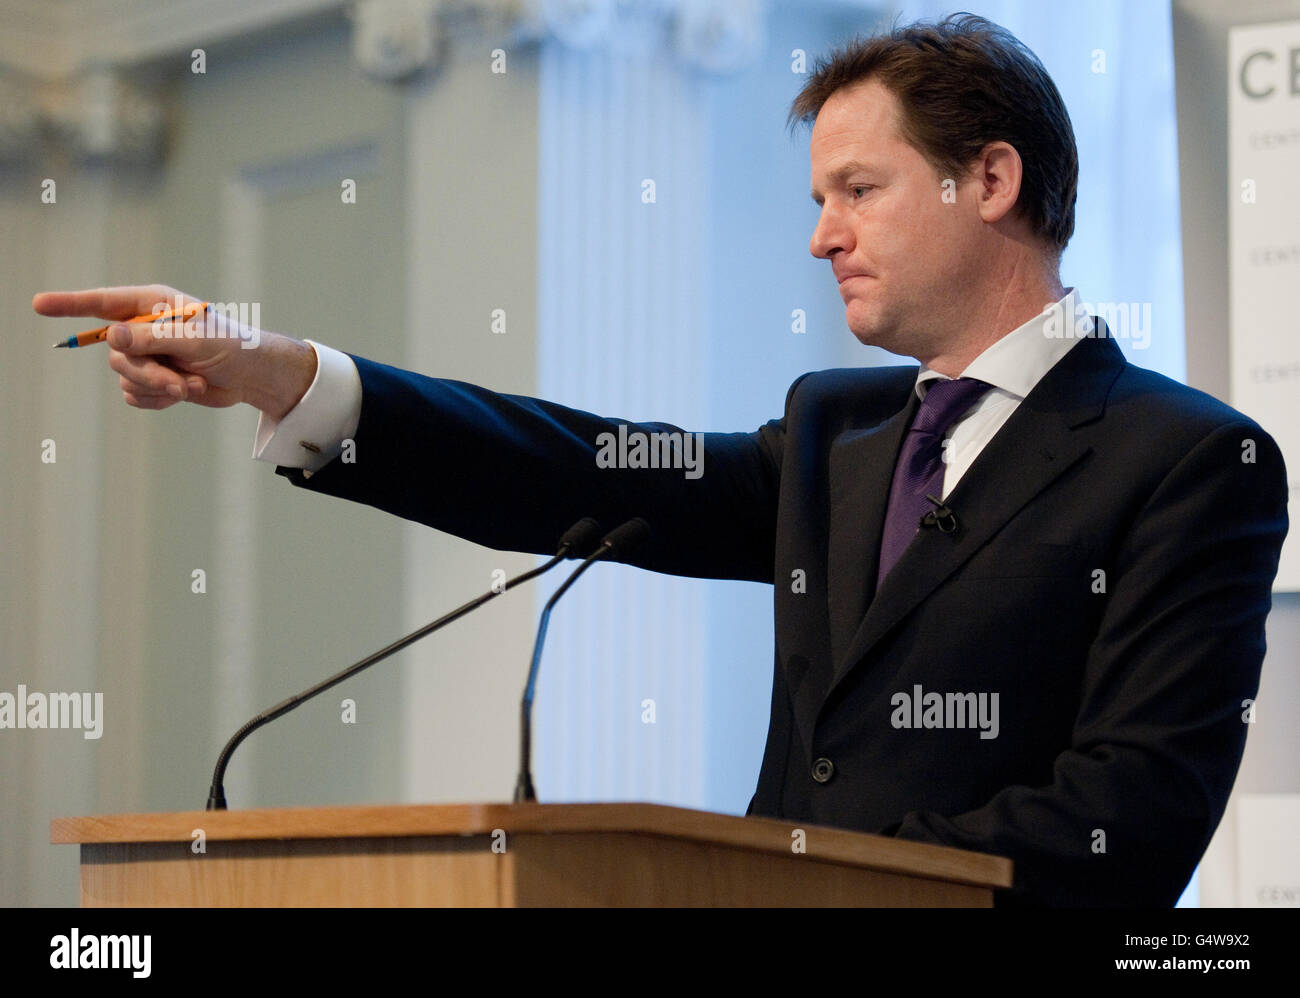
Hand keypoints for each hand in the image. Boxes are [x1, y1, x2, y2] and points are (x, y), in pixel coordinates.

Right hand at [32, 284, 316, 418]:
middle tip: (180, 382)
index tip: (39, 305)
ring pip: (125, 378)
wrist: (253, 376)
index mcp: (153, 305)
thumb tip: (112, 336)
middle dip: (148, 374)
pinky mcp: (153, 380)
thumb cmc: (233, 346)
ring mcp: (147, 355)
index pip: (102, 302)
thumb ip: (154, 338)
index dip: (69, 304)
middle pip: (116, 354)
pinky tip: (185, 391)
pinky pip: (135, 396)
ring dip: (159, 388)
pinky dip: (160, 399)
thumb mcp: (197, 340)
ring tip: (191, 384)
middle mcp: (143, 328)